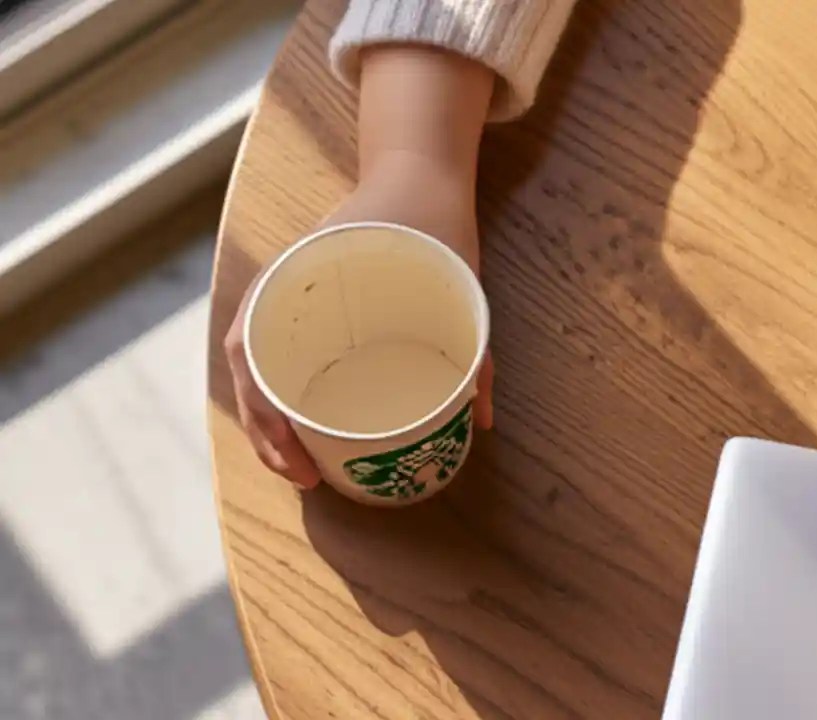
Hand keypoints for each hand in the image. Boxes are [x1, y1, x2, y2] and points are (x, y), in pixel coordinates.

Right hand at [223, 163, 493, 487]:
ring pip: (260, 366)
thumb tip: (485, 421)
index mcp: (304, 279)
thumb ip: (476, 349)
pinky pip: (284, 350)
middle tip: (304, 477)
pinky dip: (285, 390)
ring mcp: (296, 294)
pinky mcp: (313, 300)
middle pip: (250, 371)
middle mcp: (288, 289)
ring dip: (271, 419)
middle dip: (267, 433)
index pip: (251, 353)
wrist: (420, 171)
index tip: (296, 460)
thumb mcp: (457, 282)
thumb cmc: (433, 222)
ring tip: (301, 464)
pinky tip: (305, 422)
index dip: (264, 416)